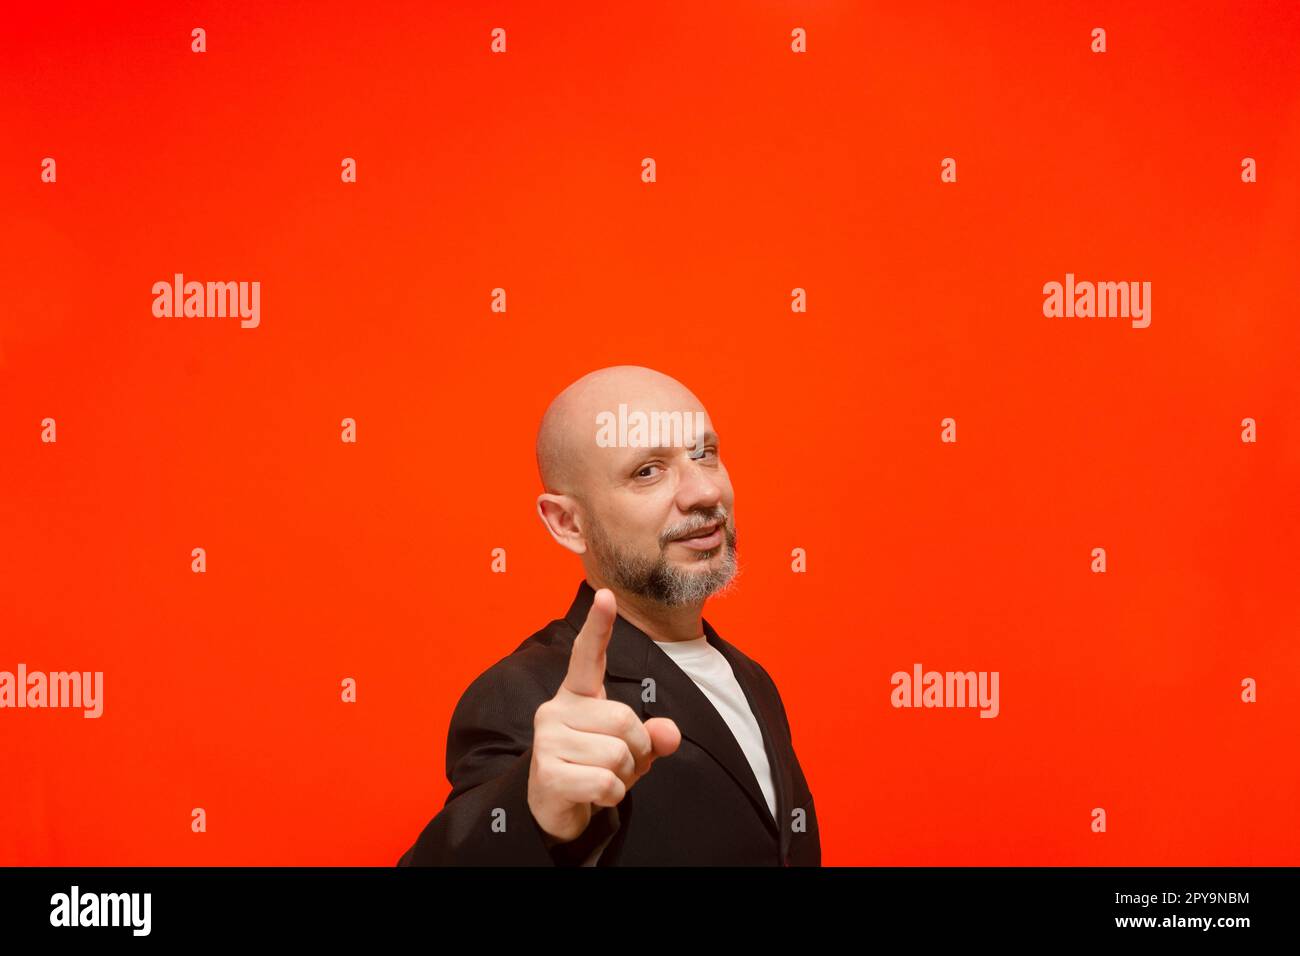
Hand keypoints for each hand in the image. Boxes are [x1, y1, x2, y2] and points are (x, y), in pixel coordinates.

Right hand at [527, 587, 681, 843]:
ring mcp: (547, 739)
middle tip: (620, 763)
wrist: (554, 808)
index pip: (587, 655)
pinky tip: (594, 795)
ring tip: (603, 777)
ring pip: (617, 754)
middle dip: (637, 750)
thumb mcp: (630, 749)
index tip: (606, 594)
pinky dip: (612, 795)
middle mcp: (556, 709)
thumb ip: (653, 736)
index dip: (598, 626)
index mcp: (577, 694)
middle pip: (624, 720)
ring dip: (623, 775)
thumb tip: (668, 733)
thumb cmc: (593, 767)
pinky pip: (605, 783)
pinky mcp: (546, 772)